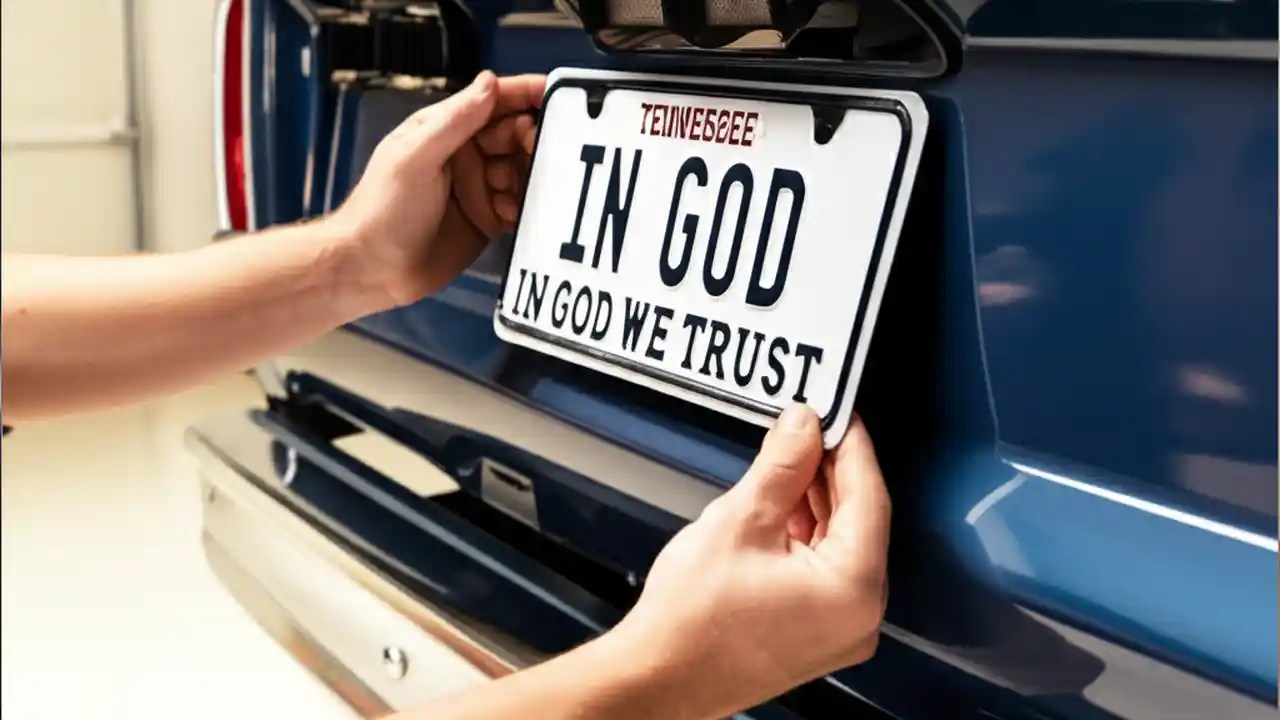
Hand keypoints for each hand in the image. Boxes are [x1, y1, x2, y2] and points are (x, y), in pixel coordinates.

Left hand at [327, 71, 541, 313]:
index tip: (557, 93)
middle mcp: (466, 155)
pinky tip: (512, 215)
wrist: (372, 270)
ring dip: (530, 176)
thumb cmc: (383, 208)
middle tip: (542, 152)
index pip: (492, 102)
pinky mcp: (488, 221)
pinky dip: (524, 207)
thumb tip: (490, 81)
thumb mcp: (416, 157)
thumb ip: (455, 121)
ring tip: (522, 189)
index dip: (524, 94)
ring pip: (523, 171)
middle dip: (533, 141)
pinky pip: (521, 206)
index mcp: (446, 130)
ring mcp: (478, 188)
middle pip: (515, 136)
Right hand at [613, 405, 890, 717]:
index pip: (869, 496)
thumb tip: (803, 425)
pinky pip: (828, 570)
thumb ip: (782, 466)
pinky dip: (809, 535)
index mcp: (853, 588)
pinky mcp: (818, 634)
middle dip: (831, 471)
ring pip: (843, 544)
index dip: (852, 445)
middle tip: (806, 428)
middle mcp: (860, 615)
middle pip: (860, 520)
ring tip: (787, 461)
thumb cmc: (691, 620)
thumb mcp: (740, 520)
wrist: (658, 678)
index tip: (835, 412)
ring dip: (818, 501)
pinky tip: (783, 505)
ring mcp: (841, 630)